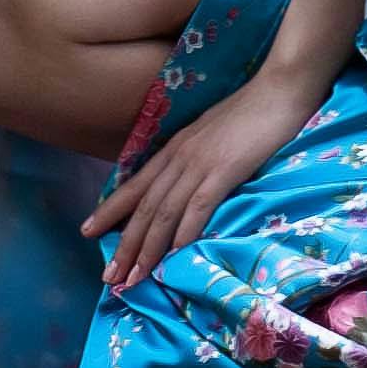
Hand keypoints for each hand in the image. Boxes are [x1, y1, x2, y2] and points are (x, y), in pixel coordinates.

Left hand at [82, 65, 327, 289]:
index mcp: (175, 148)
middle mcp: (179, 157)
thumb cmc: (251, 112)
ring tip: (134, 278)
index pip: (135, 185)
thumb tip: (184, 188)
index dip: (110, 210)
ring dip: (147, 249)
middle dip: (124, 244)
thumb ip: (195, 159)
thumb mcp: (211, 136)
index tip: (87, 233)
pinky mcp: (224, 169)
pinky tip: (174, 256)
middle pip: (144, 206)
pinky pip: (198, 205)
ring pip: (164, 212)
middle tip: (109, 276)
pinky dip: (183, 232)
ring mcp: (200, 162)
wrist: (279, 88)